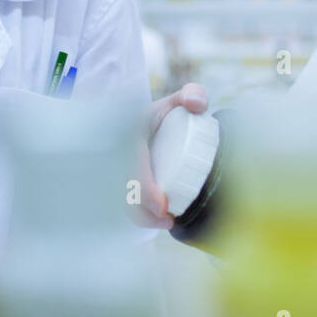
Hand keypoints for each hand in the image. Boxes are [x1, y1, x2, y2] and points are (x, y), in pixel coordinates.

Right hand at [130, 83, 208, 229]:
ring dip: (141, 216)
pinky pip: (124, 201)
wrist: (152, 121)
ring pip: (122, 198)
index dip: (143, 186)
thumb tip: (196, 105)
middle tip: (168, 219)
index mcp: (131, 133)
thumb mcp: (180, 99)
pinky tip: (158, 221)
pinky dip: (138, 215)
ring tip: (167, 222)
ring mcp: (121, 168)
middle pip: (124, 188)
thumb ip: (194, 94)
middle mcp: (120, 151)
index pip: (132, 164)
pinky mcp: (124, 180)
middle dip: (141, 210)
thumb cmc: (169, 113)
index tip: (161, 204)